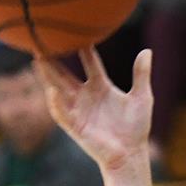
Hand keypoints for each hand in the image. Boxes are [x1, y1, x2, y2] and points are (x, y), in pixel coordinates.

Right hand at [34, 48, 153, 172]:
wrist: (131, 154)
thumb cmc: (136, 128)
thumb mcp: (142, 97)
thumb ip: (141, 74)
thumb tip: (147, 51)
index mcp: (101, 86)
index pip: (90, 63)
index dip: (83, 48)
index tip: (78, 31)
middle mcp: (86, 96)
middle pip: (66, 73)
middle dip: (55, 59)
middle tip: (44, 41)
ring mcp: (79, 110)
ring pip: (59, 88)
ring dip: (48, 75)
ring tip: (38, 59)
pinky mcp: (76, 126)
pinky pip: (62, 113)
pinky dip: (56, 103)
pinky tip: (52, 91)